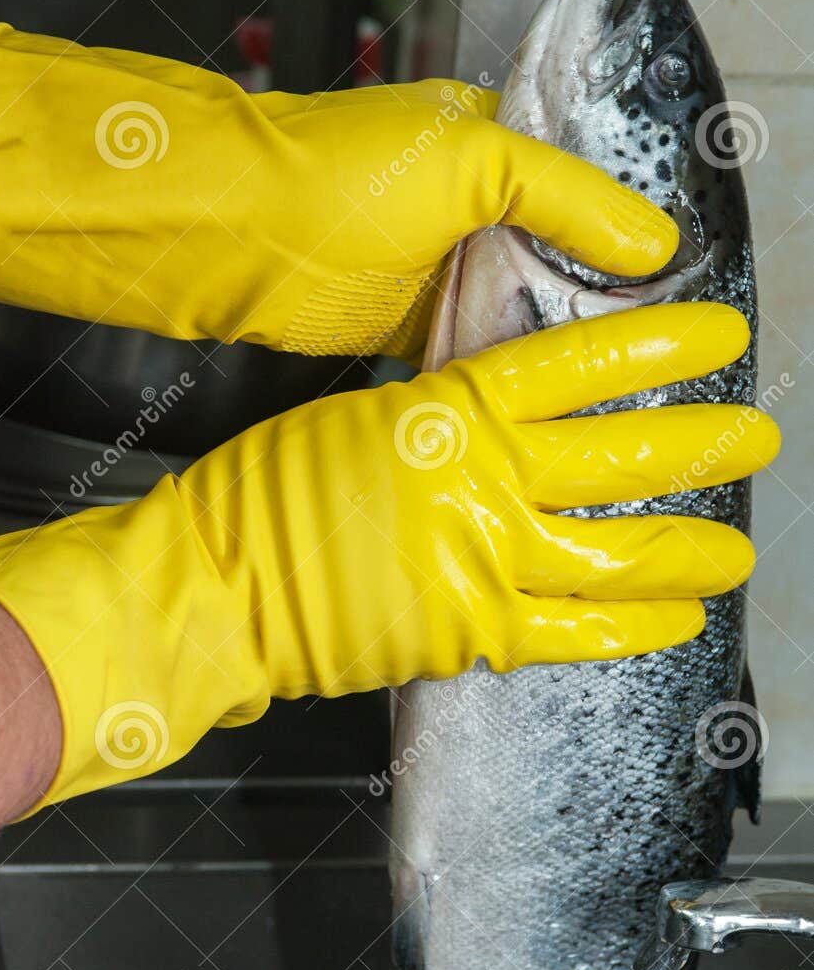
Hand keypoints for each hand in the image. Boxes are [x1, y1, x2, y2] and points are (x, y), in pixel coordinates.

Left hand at [0, 27, 678, 362]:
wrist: (222, 233)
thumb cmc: (327, 177)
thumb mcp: (472, 163)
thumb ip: (566, 196)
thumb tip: (653, 243)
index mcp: (489, 141)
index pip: (583, 185)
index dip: (626, 233)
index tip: (668, 286)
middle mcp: (464, 202)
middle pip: (553, 255)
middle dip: (589, 297)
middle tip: (640, 348)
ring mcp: (428, 264)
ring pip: (512, 307)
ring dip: (543, 339)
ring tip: (598, 382)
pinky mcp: (396, 322)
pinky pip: (465, 347)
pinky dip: (493, 368)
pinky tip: (528, 397)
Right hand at [0, 304, 776, 809]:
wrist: (214, 585)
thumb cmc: (264, 494)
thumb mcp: (357, 416)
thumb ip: (440, 414)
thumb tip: (502, 408)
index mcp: (449, 411)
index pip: (576, 366)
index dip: (654, 348)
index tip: (714, 335)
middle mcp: (481, 483)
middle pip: (616, 457)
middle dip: (696, 445)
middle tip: (754, 434)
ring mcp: (481, 562)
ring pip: (614, 551)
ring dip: (687, 546)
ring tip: (740, 547)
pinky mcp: (470, 634)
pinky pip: (574, 633)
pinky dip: (633, 628)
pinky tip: (680, 620)